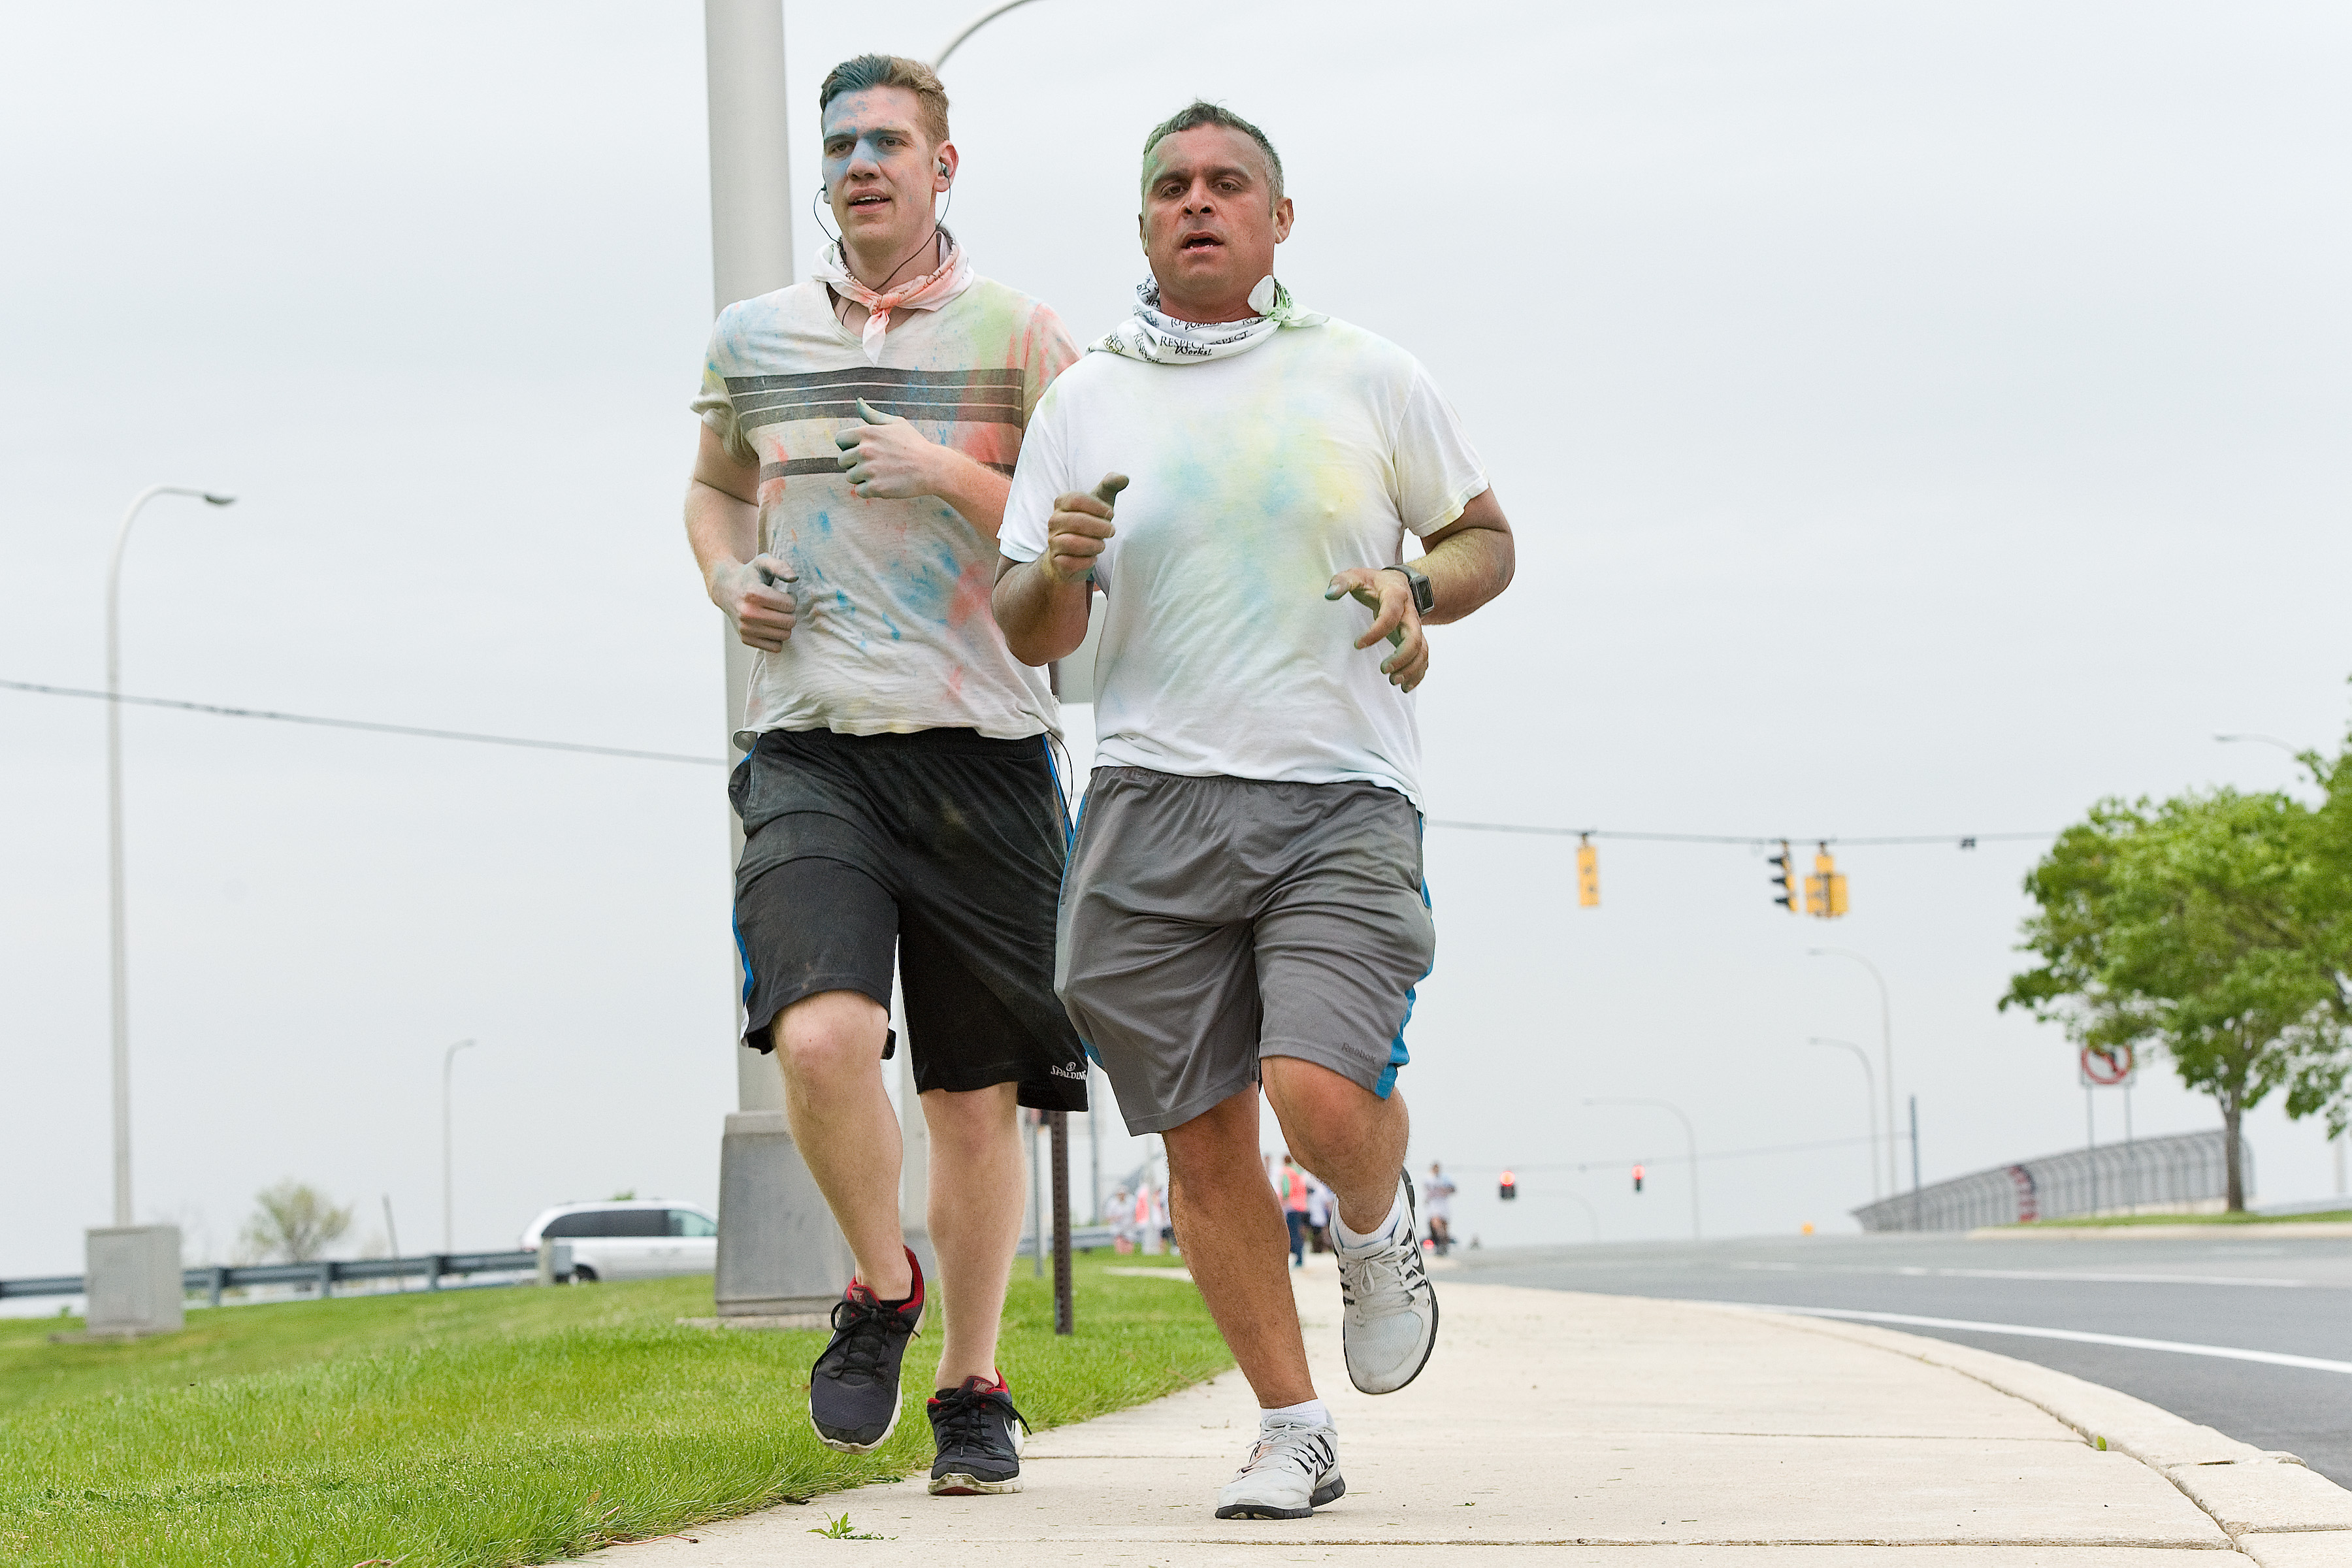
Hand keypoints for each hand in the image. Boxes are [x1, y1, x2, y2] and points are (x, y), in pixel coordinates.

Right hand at [711, 554, 797, 650]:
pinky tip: (771, 625)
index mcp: (754, 594)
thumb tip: (794, 579)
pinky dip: (777, 637)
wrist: (725, 588)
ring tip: (777, 614)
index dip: (792, 598)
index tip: (785, 595)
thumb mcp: (763, 562)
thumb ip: (781, 566)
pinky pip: (775, 647)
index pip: (789, 605)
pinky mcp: (745, 639)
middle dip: (790, 613)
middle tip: (782, 606)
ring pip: (784, 635)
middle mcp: (748, 613)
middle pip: (789, 621)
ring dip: (785, 625)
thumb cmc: (749, 574)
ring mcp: (745, 628)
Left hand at [834, 399, 943, 498]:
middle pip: (842, 460)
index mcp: (867, 432)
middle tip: (874, 464)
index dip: (848, 446)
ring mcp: (870, 470)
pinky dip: (869, 490)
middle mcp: (865, 450)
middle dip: (854, 463)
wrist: (932, 468)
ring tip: (881, 474)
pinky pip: (860, 491)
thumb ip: (872, 414)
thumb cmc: (914, 444)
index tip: (861, 450)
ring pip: (850, 477)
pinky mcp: (876, 487)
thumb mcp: (896, 423)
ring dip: (862, 477)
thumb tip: (858, 401)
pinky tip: (884, 483)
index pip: (840, 440)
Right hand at [1042, 473, 1127, 585]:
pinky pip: (1070, 562)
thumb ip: (1111, 485)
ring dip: (1094, 545)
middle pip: (1076, 521)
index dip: (1097, 507)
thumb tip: (1124, 478)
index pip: (1076, 499)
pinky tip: (1093, 558)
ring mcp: (1053, 542)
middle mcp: (1054, 521)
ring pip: (1072, 543)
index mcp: (1062, 502)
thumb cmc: (1090, 521)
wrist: (1073, 552)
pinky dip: (1086, 561)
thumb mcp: (1101, 501)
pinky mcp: (1056, 561)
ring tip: (1102, 545)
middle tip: (1111, 531)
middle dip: (1099, 527)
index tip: (1110, 514)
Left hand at [1324, 566, 1427, 690]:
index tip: (1357, 645)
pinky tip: (1405, 686)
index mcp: (1395, 596)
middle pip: (1415, 637)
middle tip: (1383, 670)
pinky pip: (1423, 657)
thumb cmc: (1373, 582)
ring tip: (1393, 682)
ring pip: (1422, 650)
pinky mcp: (1416, 638)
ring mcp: (1416, 627)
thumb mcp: (1357, 576)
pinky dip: (1418, 673)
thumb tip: (1329, 595)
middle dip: (1402, 656)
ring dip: (1411, 668)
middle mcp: (1410, 613)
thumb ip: (1342, 582)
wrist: (1399, 582)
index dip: (1375, 633)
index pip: (1390, 616)